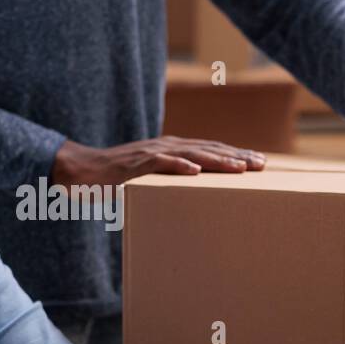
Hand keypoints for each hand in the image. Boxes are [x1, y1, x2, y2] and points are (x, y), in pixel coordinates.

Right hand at [52, 137, 265, 187]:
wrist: (82, 170)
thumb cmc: (116, 179)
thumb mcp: (149, 180)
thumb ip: (169, 183)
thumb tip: (191, 196)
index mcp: (172, 150)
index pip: (211, 150)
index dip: (235, 154)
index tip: (258, 162)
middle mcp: (166, 147)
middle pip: (209, 149)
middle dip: (237, 156)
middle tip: (261, 164)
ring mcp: (152, 153)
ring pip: (192, 154)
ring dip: (218, 160)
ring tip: (240, 168)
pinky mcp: (137, 164)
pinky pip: (161, 164)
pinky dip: (179, 166)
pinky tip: (196, 171)